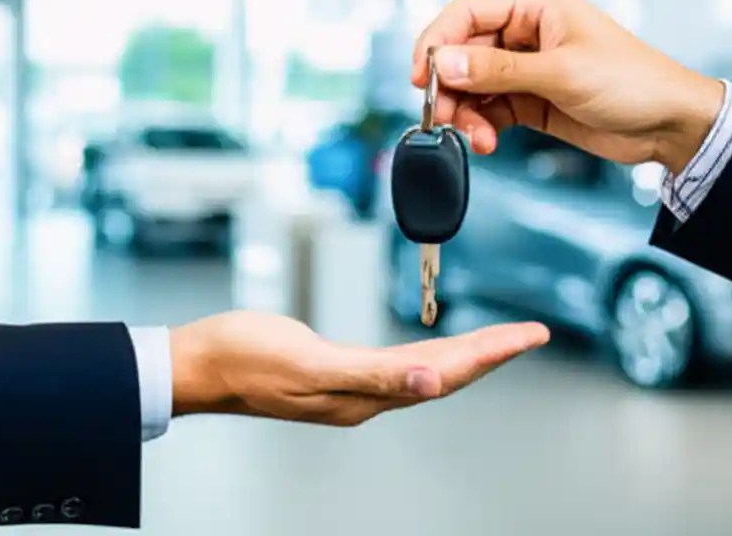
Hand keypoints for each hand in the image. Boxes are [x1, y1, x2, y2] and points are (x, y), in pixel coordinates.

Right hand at [169, 311, 547, 425]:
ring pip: (425, 372)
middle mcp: (364, 396)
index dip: (491, 354)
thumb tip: (432, 383)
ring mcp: (349, 387)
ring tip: (499, 342)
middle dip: (491, 354)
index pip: (445, 373)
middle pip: (444, 374)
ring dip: (466, 356)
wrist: (199, 365)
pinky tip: (432, 353)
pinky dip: (427, 356)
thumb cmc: (243, 358)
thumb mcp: (307, 361)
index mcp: (364, 394)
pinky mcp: (334, 373)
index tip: (530, 336)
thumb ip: (371, 374)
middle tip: (531, 334)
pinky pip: (397, 366)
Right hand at [412, 0, 725, 173]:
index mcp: (535, 3)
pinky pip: (487, 108)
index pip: (465, 12)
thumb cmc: (632, 82)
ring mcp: (525, 64)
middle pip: (462, 52)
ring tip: (474, 137)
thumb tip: (446, 63)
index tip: (423, 78)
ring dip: (465, 112)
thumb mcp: (560, 73)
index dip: (437, 43)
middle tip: (443, 117)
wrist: (668, 124)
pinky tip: (487, 141)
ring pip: (471, 84)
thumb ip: (497, 69)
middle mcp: (525, 29)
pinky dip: (481, 125)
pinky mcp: (528, 96)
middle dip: (451, 87)